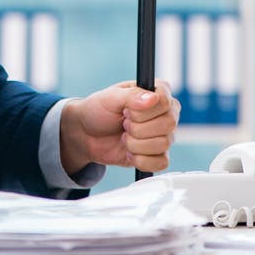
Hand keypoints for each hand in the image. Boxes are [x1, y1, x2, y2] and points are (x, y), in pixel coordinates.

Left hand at [59, 80, 179, 175]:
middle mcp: (165, 112)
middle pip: (168, 124)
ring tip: (124, 136)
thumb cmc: (99, 110)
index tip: (126, 110)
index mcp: (156, 92)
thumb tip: (153, 98)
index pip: (165, 101)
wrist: (86, 134)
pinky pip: (161, 163)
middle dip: (138, 127)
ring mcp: (163, 134)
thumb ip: (131, 95)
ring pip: (163, 144)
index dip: (143, 110)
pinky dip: (140, 159)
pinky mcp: (159, 155)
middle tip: (123, 123)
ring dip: (135, 143)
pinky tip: (129, 152)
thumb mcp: (110, 97)